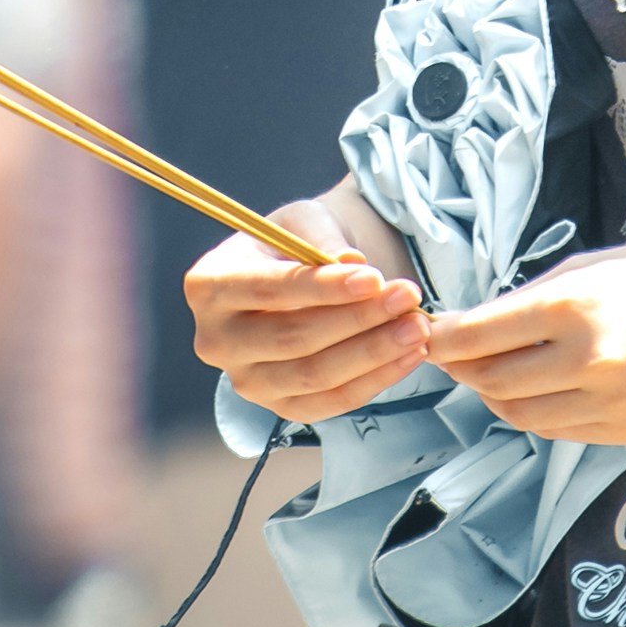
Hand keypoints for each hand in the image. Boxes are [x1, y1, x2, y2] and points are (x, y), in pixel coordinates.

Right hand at [187, 200, 427, 428]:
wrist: (294, 276)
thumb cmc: (293, 241)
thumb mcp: (303, 220)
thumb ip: (322, 237)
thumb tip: (351, 264)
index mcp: (209, 286)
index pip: (269, 290)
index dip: (323, 287)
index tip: (374, 278)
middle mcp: (216, 340)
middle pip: (292, 338)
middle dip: (358, 319)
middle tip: (408, 298)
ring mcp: (245, 380)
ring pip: (313, 376)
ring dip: (373, 354)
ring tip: (416, 327)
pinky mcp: (277, 406)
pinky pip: (329, 403)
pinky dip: (374, 381)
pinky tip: (408, 355)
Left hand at [422, 234, 625, 443]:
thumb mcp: (601, 264)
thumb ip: (537, 297)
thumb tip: (481, 323)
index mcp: (573, 307)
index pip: (475, 335)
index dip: (440, 337)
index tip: (427, 332)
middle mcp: (585, 362)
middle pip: (487, 380)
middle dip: (462, 365)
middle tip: (452, 351)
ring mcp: (608, 405)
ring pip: (517, 413)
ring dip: (495, 392)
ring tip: (496, 368)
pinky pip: (558, 430)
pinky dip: (537, 411)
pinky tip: (542, 387)